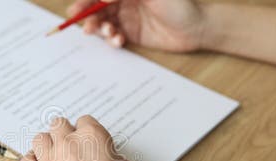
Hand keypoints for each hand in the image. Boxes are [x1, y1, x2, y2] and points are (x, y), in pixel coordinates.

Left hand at [20, 116, 183, 160]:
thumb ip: (112, 157)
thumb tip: (105, 159)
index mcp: (93, 138)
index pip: (84, 121)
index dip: (86, 133)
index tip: (86, 141)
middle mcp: (68, 146)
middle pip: (59, 126)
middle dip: (65, 135)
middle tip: (70, 148)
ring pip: (40, 140)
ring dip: (47, 145)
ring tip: (54, 157)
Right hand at [68, 0, 207, 51]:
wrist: (198, 28)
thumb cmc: (180, 4)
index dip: (86, 0)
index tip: (77, 9)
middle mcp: (124, 1)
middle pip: (96, 7)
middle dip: (87, 16)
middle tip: (85, 26)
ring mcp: (127, 17)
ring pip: (103, 23)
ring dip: (100, 29)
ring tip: (110, 33)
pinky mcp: (131, 34)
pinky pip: (113, 37)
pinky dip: (111, 40)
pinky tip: (119, 41)